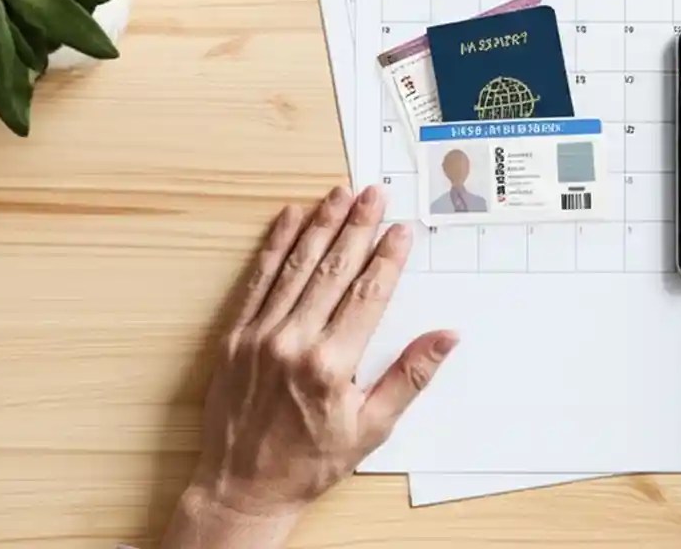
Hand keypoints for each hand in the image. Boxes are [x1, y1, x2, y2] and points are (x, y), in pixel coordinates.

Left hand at [163, 186, 457, 548]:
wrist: (242, 487)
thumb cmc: (309, 462)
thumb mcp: (372, 427)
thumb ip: (410, 376)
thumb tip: (446, 338)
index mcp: (332, 365)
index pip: (368, 295)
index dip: (388, 258)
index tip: (402, 230)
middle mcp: (293, 343)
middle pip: (333, 270)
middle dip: (357, 227)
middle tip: (373, 194)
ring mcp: (259, 336)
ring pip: (296, 267)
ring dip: (320, 225)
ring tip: (339, 195)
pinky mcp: (234, 337)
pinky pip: (258, 280)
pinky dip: (274, 247)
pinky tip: (288, 220)